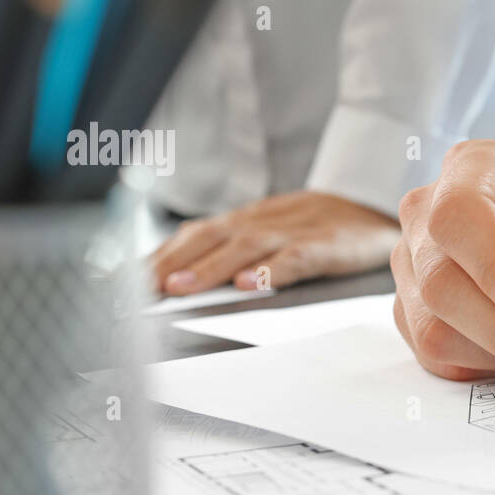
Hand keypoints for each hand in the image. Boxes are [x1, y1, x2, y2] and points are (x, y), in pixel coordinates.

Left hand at [151, 190, 398, 293]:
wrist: (375, 205)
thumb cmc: (318, 228)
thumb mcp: (271, 233)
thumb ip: (233, 250)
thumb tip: (178, 280)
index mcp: (246, 222)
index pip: (191, 235)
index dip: (155, 255)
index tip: (120, 281)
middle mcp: (262, 223)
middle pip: (208, 237)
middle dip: (169, 262)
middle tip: (137, 288)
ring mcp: (294, 233)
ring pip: (244, 248)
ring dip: (208, 268)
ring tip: (179, 288)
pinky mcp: (326, 246)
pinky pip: (294, 258)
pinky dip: (270, 271)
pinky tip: (249, 285)